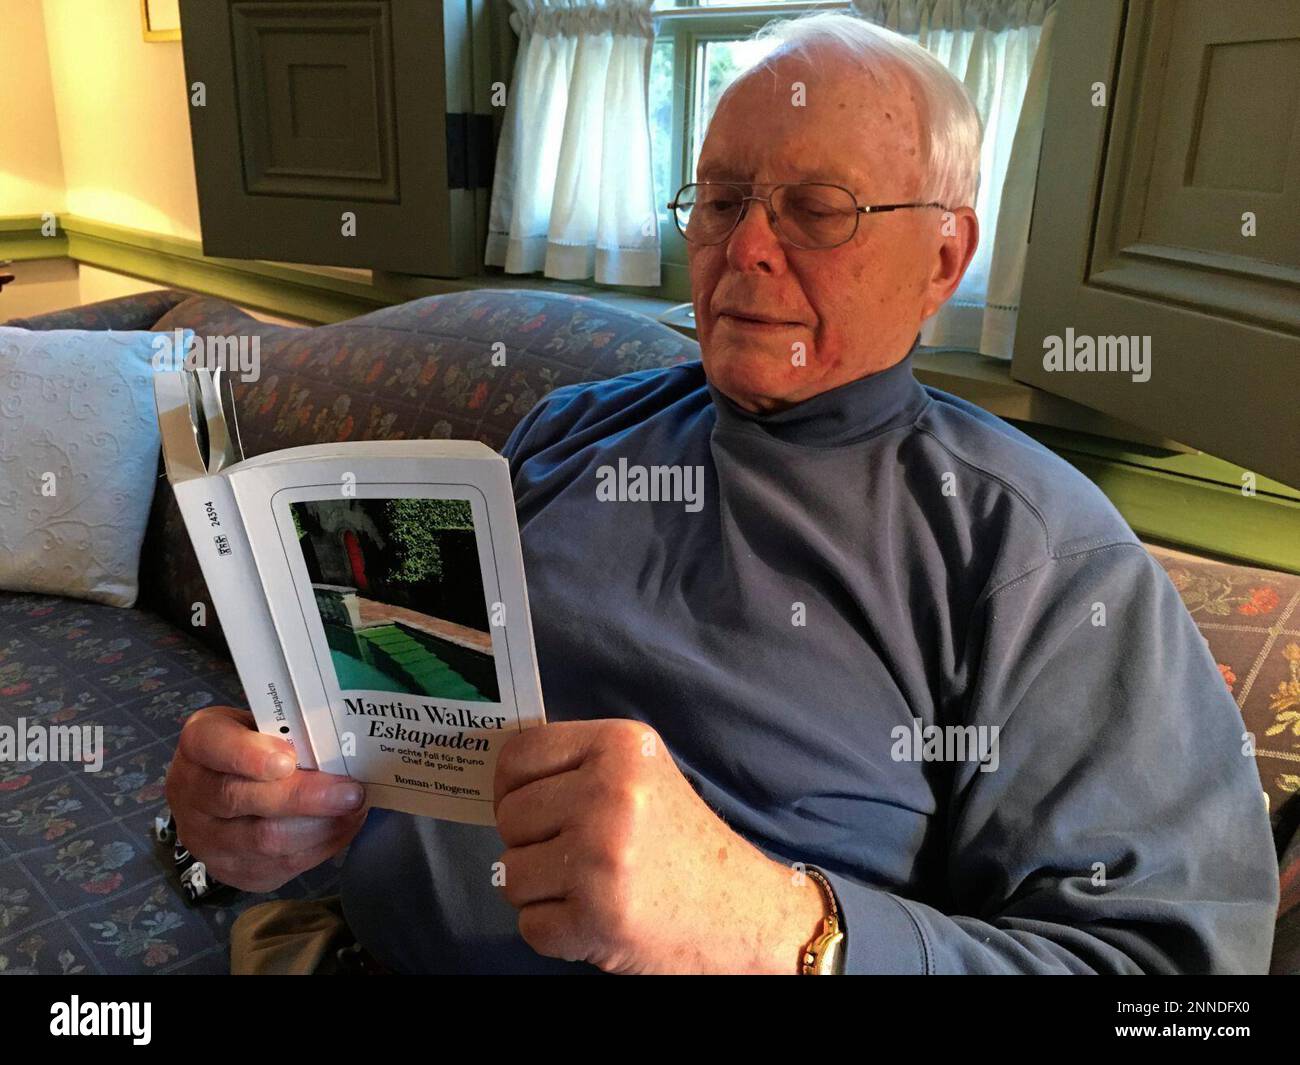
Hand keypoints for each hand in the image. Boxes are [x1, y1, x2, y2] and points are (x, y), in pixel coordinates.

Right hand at [164, 706, 368, 891]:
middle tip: (350, 792)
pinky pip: (277, 867)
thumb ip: (288, 731)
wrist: (222, 791)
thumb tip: (340, 745)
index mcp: (199, 743)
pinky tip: (342, 828)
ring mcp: (205, 838)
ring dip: (318, 827)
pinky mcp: (230, 871)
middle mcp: (190, 792)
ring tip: (354, 810)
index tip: (289, 760)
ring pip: (263, 841)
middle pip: (241, 799)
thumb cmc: (254, 747)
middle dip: (303, 798)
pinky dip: (318, 848)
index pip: (214, 745)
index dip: (250, 756)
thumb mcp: (261, 722)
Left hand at [493, 719, 827, 973]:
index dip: (512, 787)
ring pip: (510, 874)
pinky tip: (596, 918)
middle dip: (532, 843)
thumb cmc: (682, 842)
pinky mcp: (598, 917)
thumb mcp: (641, 773)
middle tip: (579, 855)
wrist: (744, 912)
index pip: (517, 757)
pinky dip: (557, 931)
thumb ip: (579, 766)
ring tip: (589, 887)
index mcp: (620, 747)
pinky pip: (530, 926)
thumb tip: (500, 781)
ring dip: (540, 891)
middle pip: (509, 817)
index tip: (532, 807)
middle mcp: (610, 794)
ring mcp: (602, 857)